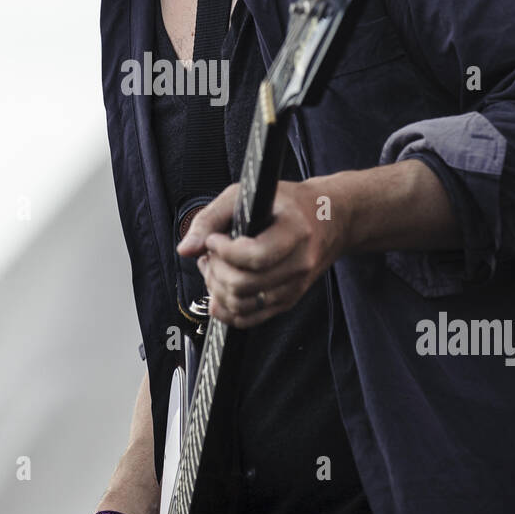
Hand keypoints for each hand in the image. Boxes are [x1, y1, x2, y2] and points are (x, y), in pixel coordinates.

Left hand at [176, 178, 347, 327]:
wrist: (329, 219)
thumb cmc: (284, 203)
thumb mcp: (246, 195)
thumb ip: (210, 218)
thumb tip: (186, 249)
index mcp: (295, 231)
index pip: (255, 256)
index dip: (224, 251)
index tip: (215, 239)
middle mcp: (300, 263)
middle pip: (243, 284)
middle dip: (215, 270)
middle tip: (210, 253)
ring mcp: (295, 286)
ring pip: (242, 305)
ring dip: (216, 288)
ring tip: (214, 267)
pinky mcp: (288, 301)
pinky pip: (249, 318)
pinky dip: (226, 309)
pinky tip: (219, 289)